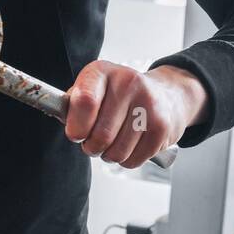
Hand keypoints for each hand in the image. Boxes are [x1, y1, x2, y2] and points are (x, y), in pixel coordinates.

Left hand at [64, 62, 208, 168]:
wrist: (167, 95)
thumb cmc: (119, 97)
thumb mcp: (93, 90)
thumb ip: (72, 106)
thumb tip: (66, 122)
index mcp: (102, 72)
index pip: (84, 102)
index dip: (76, 128)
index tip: (76, 135)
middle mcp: (128, 82)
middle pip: (100, 137)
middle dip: (92, 147)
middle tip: (95, 141)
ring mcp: (148, 104)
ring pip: (116, 154)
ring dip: (110, 155)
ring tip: (115, 141)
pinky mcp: (162, 127)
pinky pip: (132, 160)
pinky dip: (127, 160)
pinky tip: (132, 143)